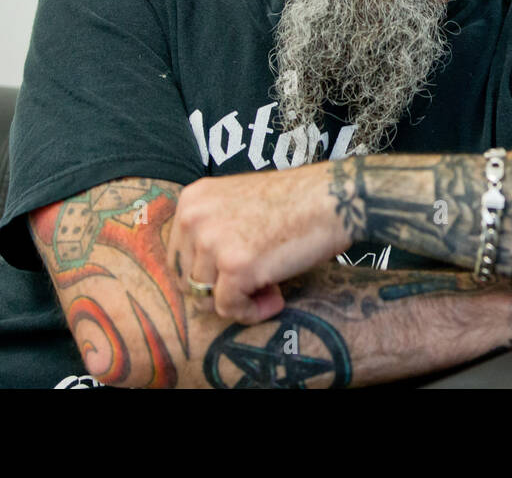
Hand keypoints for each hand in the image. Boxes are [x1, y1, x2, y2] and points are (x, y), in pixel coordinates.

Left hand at [166, 165, 342, 324]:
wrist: (332, 199)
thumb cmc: (294, 202)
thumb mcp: (236, 203)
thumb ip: (212, 230)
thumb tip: (198, 280)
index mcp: (192, 200)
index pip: (178, 257)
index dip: (208, 273)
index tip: (239, 272)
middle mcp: (194, 219)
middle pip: (188, 281)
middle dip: (220, 290)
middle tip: (257, 283)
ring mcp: (213, 242)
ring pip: (207, 298)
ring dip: (239, 301)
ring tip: (271, 287)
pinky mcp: (236, 266)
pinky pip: (231, 309)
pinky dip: (253, 312)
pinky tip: (277, 298)